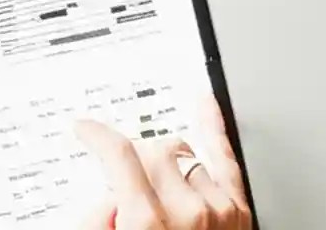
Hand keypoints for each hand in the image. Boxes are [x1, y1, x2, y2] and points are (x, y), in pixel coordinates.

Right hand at [75, 95, 250, 229]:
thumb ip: (96, 223)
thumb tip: (103, 199)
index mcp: (148, 224)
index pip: (119, 155)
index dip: (96, 136)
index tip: (86, 130)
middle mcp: (186, 212)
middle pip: (151, 151)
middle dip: (134, 162)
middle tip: (126, 183)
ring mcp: (218, 211)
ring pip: (182, 153)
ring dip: (166, 164)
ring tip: (157, 185)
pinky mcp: (239, 212)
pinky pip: (225, 158)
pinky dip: (214, 129)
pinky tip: (204, 108)